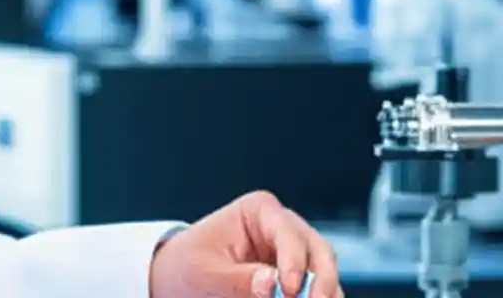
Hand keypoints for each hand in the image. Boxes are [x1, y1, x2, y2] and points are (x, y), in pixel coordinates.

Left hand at [149, 191, 340, 297]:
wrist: (178, 280)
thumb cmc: (186, 267)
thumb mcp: (204, 275)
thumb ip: (237, 280)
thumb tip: (272, 285)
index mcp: (259, 211)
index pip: (287, 233)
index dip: (294, 262)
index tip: (288, 291)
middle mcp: (283, 229)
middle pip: (318, 250)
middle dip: (322, 280)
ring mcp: (293, 254)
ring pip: (324, 272)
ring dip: (324, 292)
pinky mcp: (294, 279)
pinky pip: (317, 291)